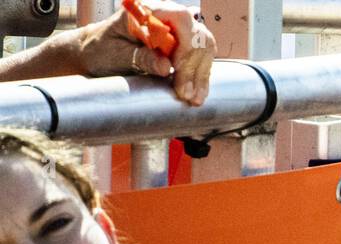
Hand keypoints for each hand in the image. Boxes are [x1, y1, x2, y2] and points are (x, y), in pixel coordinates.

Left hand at [71, 2, 214, 105]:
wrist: (97, 53)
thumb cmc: (101, 49)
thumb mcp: (115, 54)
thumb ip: (140, 57)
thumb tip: (165, 66)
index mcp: (147, 10)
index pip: (180, 19)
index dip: (185, 45)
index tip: (177, 69)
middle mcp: (166, 16)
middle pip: (197, 35)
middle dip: (194, 66)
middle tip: (185, 93)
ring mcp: (176, 30)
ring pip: (204, 47)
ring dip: (200, 74)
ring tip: (193, 97)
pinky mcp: (182, 45)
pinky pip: (201, 58)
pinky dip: (200, 76)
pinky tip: (197, 92)